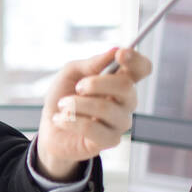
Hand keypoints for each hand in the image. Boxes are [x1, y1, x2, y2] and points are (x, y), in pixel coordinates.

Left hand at [36, 46, 153, 176]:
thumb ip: (91, 63)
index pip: (142, 69)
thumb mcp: (70, 74)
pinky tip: (60, 120)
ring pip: (105, 108)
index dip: (136, 60)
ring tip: (62, 106)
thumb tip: (114, 51)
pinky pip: (91, 127)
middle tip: (77, 88)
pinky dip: (70, 120)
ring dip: (76, 104)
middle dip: (95, 83)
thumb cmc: (63, 98)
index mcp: (120, 81)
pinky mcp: (110, 141)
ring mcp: (121, 123)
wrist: (49, 129)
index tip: (120, 54)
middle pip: (126, 86)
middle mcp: (126, 102)